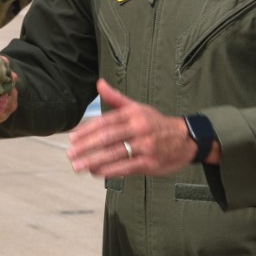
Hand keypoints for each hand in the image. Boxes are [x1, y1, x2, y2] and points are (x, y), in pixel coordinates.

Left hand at [66, 79, 198, 177]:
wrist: (185, 139)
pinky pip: (126, 167)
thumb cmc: (156, 123)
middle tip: (71, 154)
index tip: (73, 138)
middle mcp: (138, 129)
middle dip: (86, 147)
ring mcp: (145, 146)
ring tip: (79, 166)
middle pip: (107, 138)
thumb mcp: (137, 107)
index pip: (105, 121)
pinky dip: (110, 171)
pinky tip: (97, 172)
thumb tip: (99, 83)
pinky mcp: (149, 163)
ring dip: (94, 161)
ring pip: (115, 154)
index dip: (87, 130)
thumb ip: (115, 98)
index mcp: (133, 114)